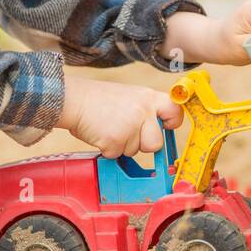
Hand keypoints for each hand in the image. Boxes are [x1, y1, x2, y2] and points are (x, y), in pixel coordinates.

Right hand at [59, 76, 184, 158]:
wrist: (74, 99)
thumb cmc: (98, 100)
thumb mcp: (129, 96)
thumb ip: (144, 111)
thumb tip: (156, 131)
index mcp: (148, 97)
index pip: (175, 111)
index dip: (171, 123)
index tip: (164, 127)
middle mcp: (143, 111)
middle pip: (156, 143)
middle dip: (142, 144)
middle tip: (126, 131)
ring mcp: (130, 126)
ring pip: (134, 151)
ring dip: (122, 146)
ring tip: (109, 128)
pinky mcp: (116, 140)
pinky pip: (117, 154)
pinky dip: (107, 149)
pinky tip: (100, 133)